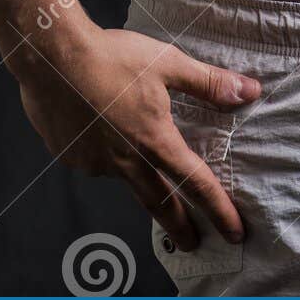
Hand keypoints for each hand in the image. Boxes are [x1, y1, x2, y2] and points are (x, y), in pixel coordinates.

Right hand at [14, 26, 260, 247]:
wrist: (50, 55)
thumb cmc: (111, 56)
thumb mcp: (167, 62)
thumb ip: (208, 83)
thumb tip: (250, 91)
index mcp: (153, 140)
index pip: (196, 183)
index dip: (219, 209)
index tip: (234, 232)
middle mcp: (124, 160)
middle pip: (158, 203)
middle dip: (179, 226)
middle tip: (192, 244)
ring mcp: (93, 162)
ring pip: (122, 176)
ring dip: (135, 176)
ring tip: (134, 155)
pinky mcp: (68, 155)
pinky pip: (92, 160)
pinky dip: (102, 151)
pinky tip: (97, 128)